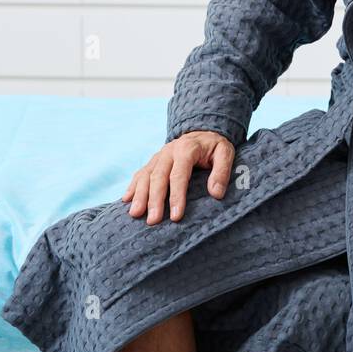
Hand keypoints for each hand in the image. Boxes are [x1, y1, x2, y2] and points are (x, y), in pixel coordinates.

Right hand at [121, 130, 235, 224]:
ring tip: (135, 214)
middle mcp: (169, 152)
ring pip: (145, 175)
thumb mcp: (225, 153)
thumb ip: (222, 172)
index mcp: (186, 149)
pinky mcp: (153, 161)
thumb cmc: (214, 147)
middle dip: (154, 199)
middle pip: (158, 177)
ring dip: (140, 195)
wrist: (202, 131)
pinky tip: (126, 201)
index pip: (179, 175)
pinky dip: (132, 186)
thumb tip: (216, 194)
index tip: (177, 217)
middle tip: (153, 220)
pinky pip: (140, 173)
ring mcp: (158, 156)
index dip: (177, 196)